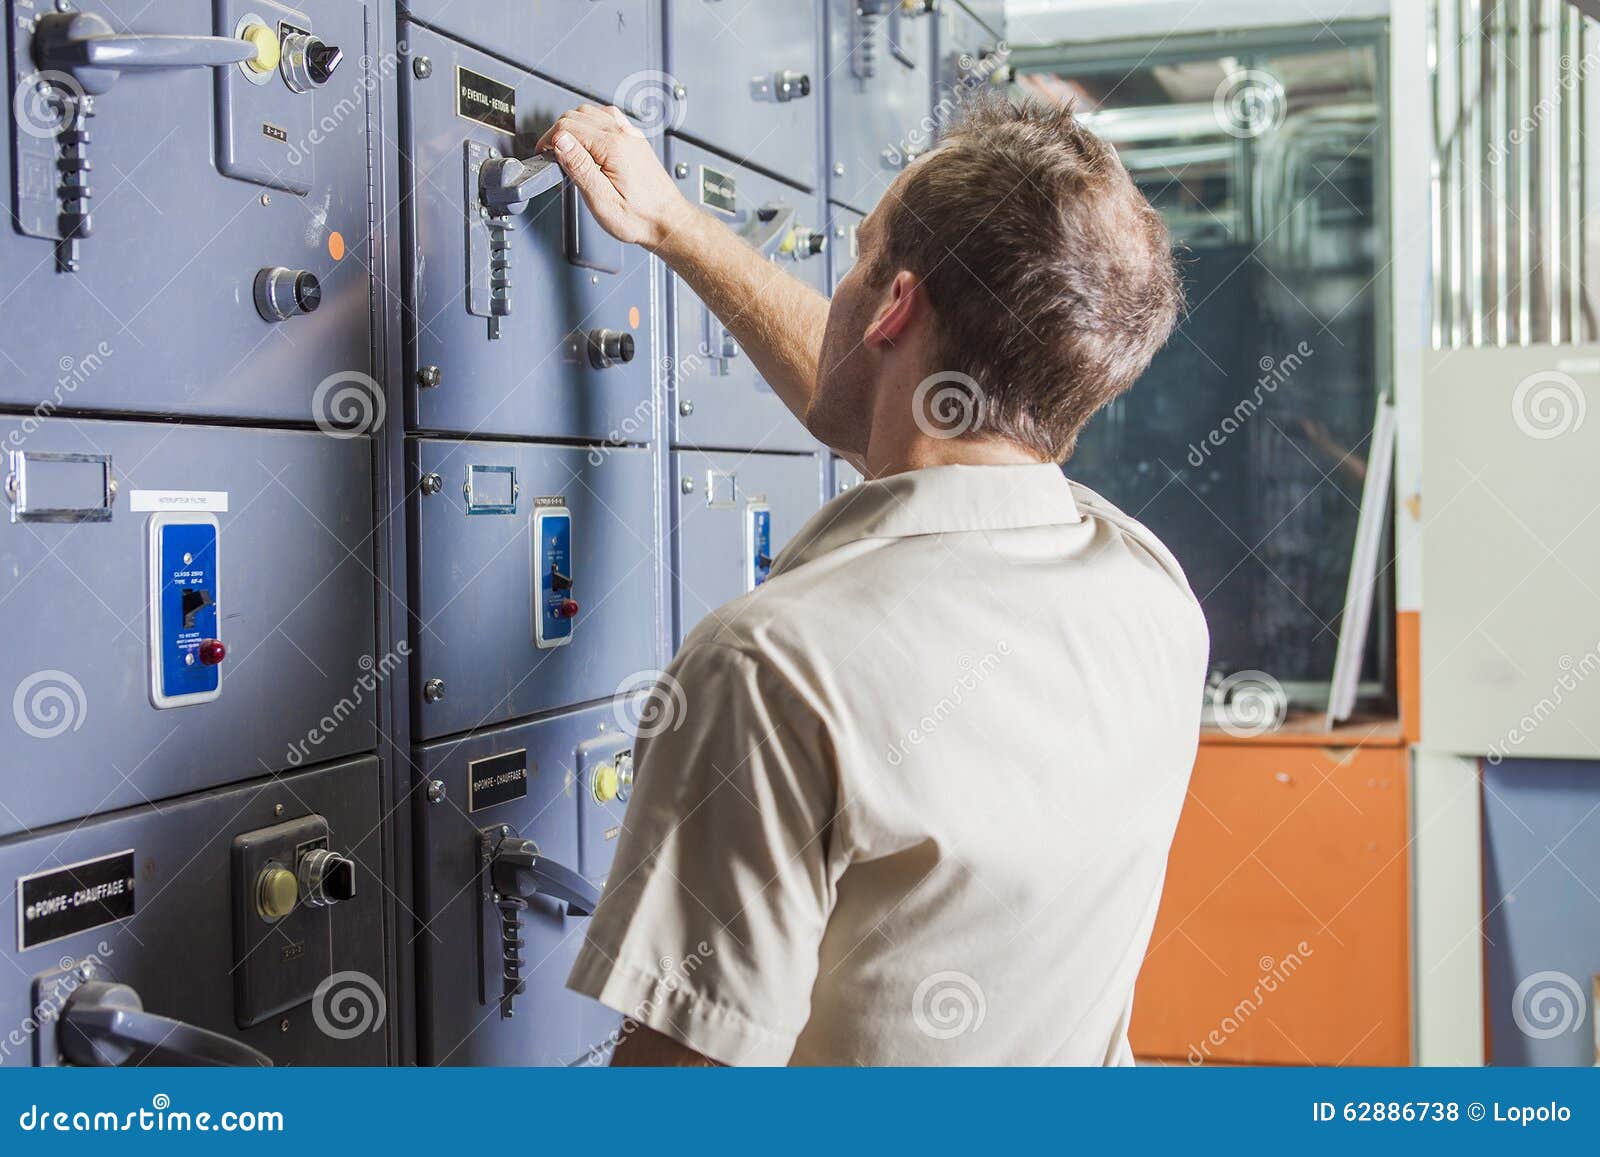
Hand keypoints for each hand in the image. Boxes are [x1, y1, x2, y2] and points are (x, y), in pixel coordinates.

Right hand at [534, 105, 695, 252]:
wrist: (667, 221)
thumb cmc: (640, 218)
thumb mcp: (602, 200)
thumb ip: (579, 168)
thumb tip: (560, 141)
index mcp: (614, 147)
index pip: (567, 127)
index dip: (549, 140)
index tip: (543, 155)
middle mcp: (623, 135)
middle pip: (576, 115)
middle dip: (558, 132)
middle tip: (552, 155)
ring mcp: (630, 134)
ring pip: (590, 111)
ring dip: (573, 126)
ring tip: (567, 150)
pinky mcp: (633, 139)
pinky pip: (606, 117)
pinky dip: (590, 124)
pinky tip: (587, 141)